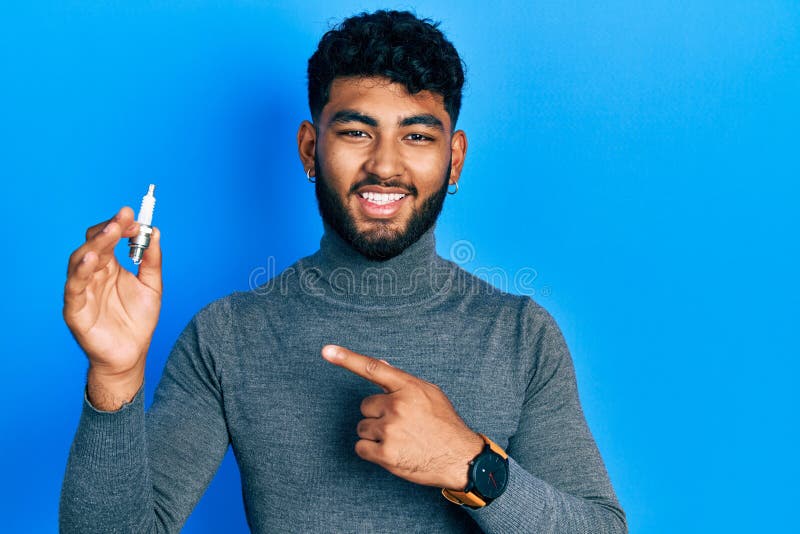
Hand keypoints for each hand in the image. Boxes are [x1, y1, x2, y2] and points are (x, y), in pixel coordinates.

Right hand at [63, 206, 161, 408]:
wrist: (131, 354)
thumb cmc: (138, 320)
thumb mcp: (152, 286)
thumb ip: (152, 260)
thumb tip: (155, 232)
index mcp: (110, 266)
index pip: (108, 238)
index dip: (120, 226)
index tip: (135, 218)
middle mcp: (93, 274)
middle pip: (94, 244)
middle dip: (108, 230)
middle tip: (123, 219)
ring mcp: (83, 290)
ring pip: (80, 261)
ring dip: (95, 245)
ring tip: (109, 233)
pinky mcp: (75, 309)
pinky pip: (74, 288)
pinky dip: (81, 272)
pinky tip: (92, 259)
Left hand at [322, 344, 483, 489]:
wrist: (459, 458)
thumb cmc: (444, 423)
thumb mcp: (429, 394)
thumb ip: (402, 381)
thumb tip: (380, 364)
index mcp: (408, 387)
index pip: (372, 368)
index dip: (346, 358)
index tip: (326, 351)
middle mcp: (397, 405)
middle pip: (365, 406)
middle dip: (377, 414)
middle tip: (400, 424)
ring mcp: (390, 430)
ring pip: (362, 427)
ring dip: (375, 434)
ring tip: (400, 439)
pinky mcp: (385, 454)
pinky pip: (361, 447)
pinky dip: (371, 451)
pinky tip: (392, 452)